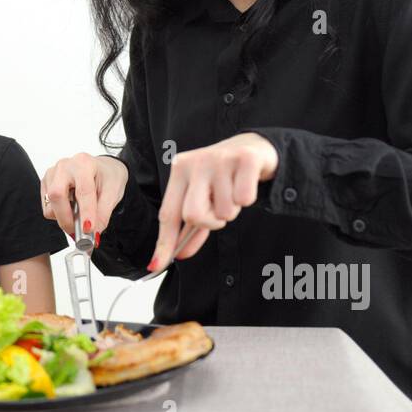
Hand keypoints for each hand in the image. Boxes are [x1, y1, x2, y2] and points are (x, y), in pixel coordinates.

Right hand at [40, 153, 128, 246]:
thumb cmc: (107, 177)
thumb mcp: (113, 193)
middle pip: (57, 195)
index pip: (83, 191)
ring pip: (50, 205)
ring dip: (64, 218)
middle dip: (67, 219)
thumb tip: (94, 232)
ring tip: (79, 216)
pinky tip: (71, 207)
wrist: (102, 169)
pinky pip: (47, 207)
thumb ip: (103, 214)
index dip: (86, 212)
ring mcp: (52, 174)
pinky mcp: (46, 183)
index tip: (89, 229)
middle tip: (80, 232)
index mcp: (84, 163)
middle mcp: (65, 166)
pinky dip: (59, 214)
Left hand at [151, 132, 278, 269]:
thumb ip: (191, 228)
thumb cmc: (223, 177)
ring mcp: (220, 159)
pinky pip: (244, 199)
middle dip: (210, 222)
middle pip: (193, 215)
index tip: (157, 264)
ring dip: (232, 209)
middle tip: (218, 211)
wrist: (254, 147)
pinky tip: (247, 184)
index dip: (164, 242)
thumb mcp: (203, 199)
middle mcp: (196, 161)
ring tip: (233, 191)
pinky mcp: (245, 159)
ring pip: (223, 211)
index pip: (168, 213)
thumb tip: (177, 255)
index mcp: (179, 170)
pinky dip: (247, 199)